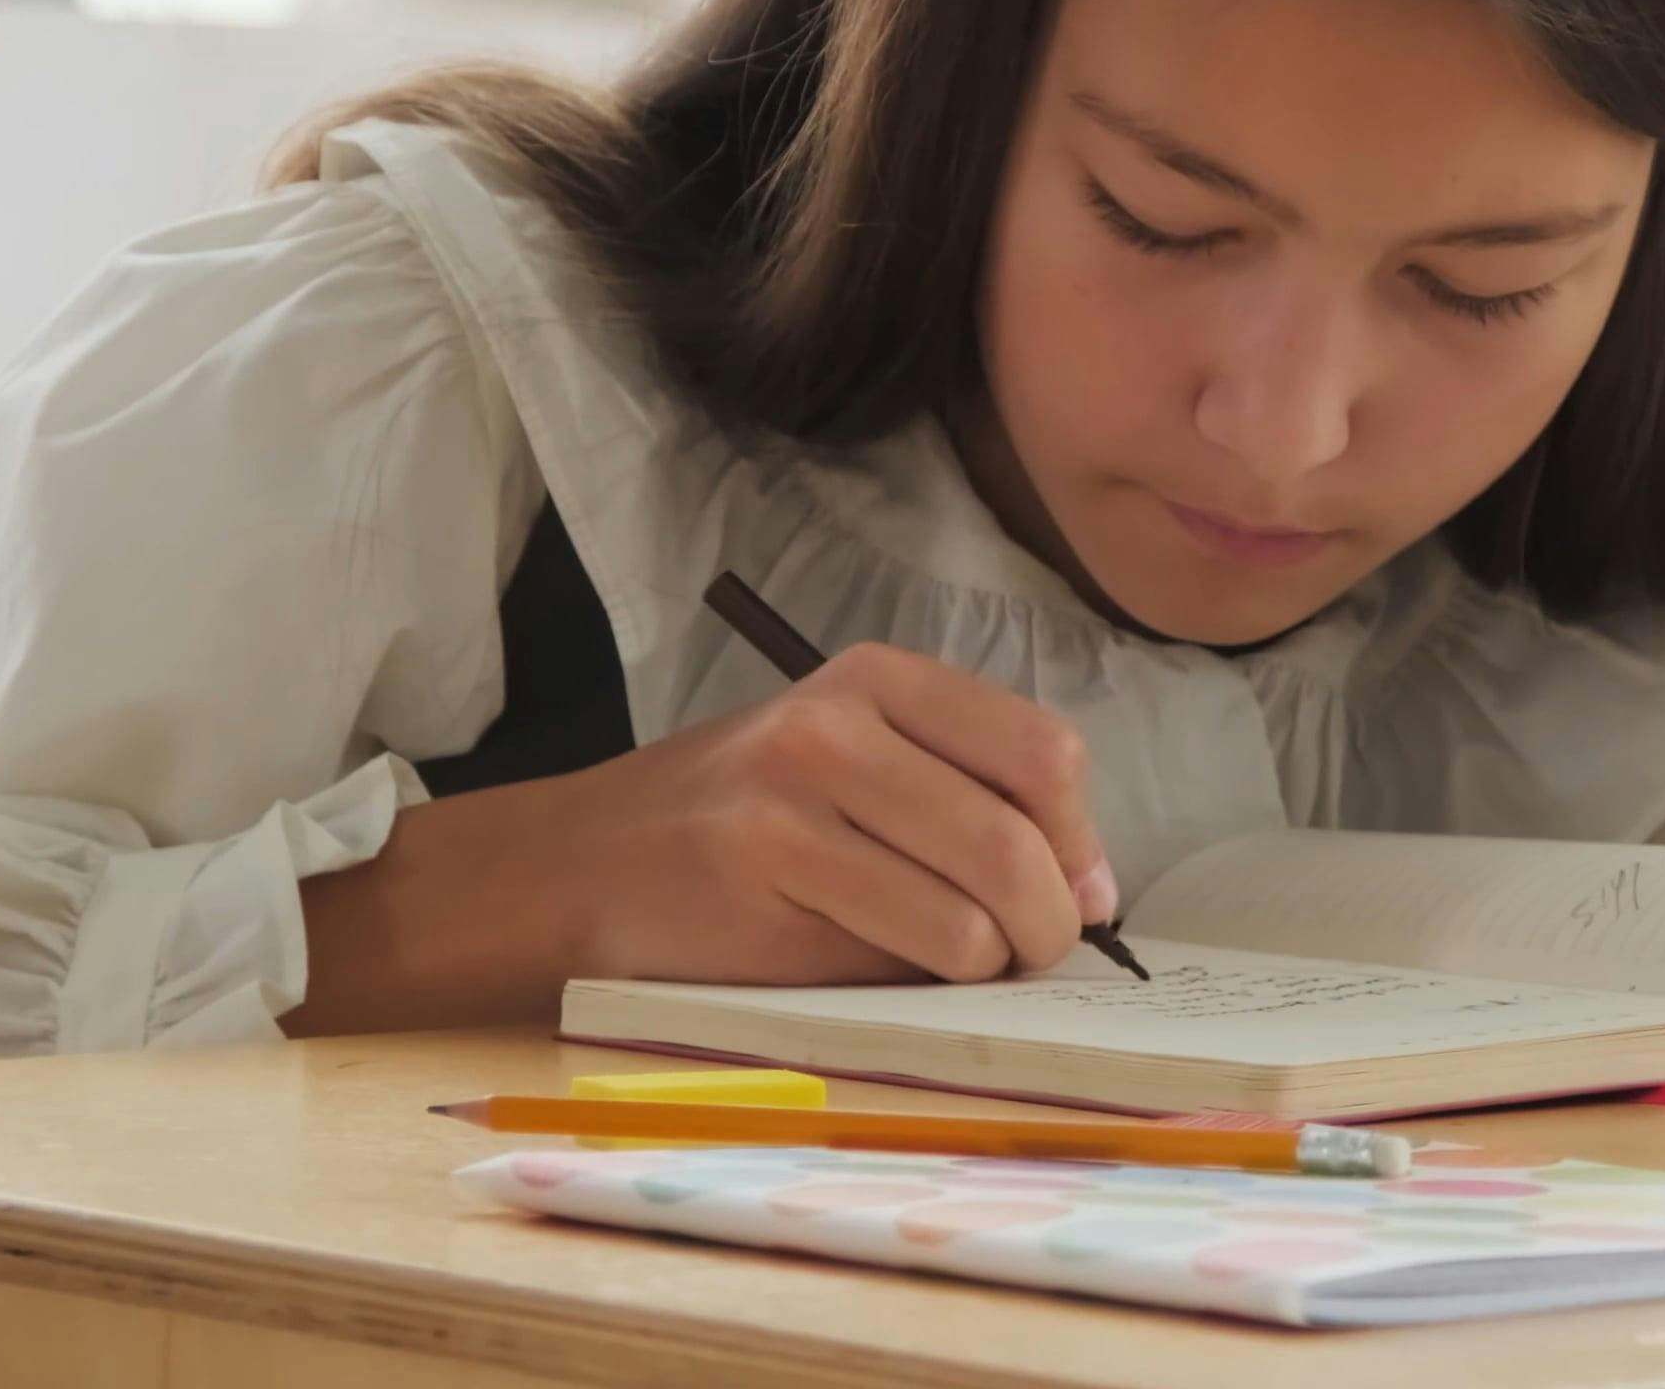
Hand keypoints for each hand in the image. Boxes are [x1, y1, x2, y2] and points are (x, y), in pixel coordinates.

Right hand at [568, 645, 1116, 985]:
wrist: (572, 865)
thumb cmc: (735, 821)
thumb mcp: (849, 760)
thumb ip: (963, 797)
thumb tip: (1092, 892)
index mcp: (876, 680)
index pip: (1042, 753)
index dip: (1081, 841)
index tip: (1081, 894)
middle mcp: (832, 728)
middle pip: (1014, 838)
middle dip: (1050, 921)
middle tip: (1036, 955)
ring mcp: (788, 808)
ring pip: (969, 914)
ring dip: (990, 966)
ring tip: (961, 966)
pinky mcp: (757, 892)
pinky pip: (898, 958)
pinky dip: (923, 984)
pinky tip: (887, 971)